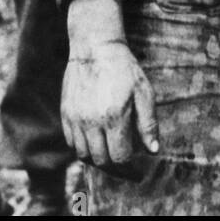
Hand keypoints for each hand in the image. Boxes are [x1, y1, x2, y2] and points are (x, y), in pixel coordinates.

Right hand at [61, 40, 158, 168]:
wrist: (95, 48)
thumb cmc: (124, 69)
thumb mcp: (144, 92)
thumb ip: (148, 124)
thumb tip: (153, 151)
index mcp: (114, 117)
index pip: (120, 158)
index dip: (131, 170)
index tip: (138, 173)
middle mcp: (91, 121)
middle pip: (101, 161)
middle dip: (116, 170)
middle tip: (127, 170)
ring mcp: (76, 118)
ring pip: (84, 155)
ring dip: (99, 162)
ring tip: (111, 160)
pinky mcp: (66, 113)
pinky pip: (72, 143)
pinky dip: (83, 150)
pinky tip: (96, 146)